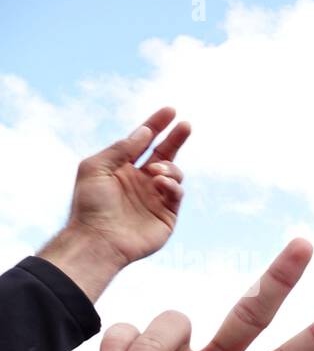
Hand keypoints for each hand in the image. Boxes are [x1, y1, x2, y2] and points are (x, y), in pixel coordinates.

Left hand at [38, 107, 190, 301]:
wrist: (98, 240)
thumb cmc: (90, 204)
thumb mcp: (96, 167)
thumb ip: (121, 148)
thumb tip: (144, 132)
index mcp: (123, 168)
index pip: (144, 142)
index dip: (156, 125)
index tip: (170, 111)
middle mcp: (141, 180)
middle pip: (165, 153)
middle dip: (176, 138)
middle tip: (185, 125)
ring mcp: (155, 197)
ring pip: (174, 173)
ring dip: (169, 167)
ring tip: (155, 172)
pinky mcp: (167, 214)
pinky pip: (177, 193)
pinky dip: (172, 184)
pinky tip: (159, 184)